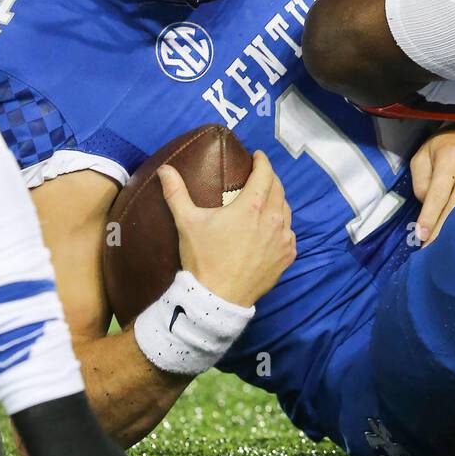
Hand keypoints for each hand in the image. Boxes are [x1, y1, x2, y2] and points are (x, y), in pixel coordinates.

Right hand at [157, 150, 295, 305]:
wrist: (217, 299)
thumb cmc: (203, 258)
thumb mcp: (187, 222)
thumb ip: (176, 192)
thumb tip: (165, 169)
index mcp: (252, 206)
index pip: (265, 173)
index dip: (262, 161)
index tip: (257, 156)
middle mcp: (273, 219)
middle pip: (279, 189)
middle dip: (270, 178)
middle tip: (260, 176)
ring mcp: (283, 239)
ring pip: (286, 210)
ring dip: (278, 201)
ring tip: (267, 199)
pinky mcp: (287, 257)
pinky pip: (290, 234)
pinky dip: (283, 226)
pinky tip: (273, 228)